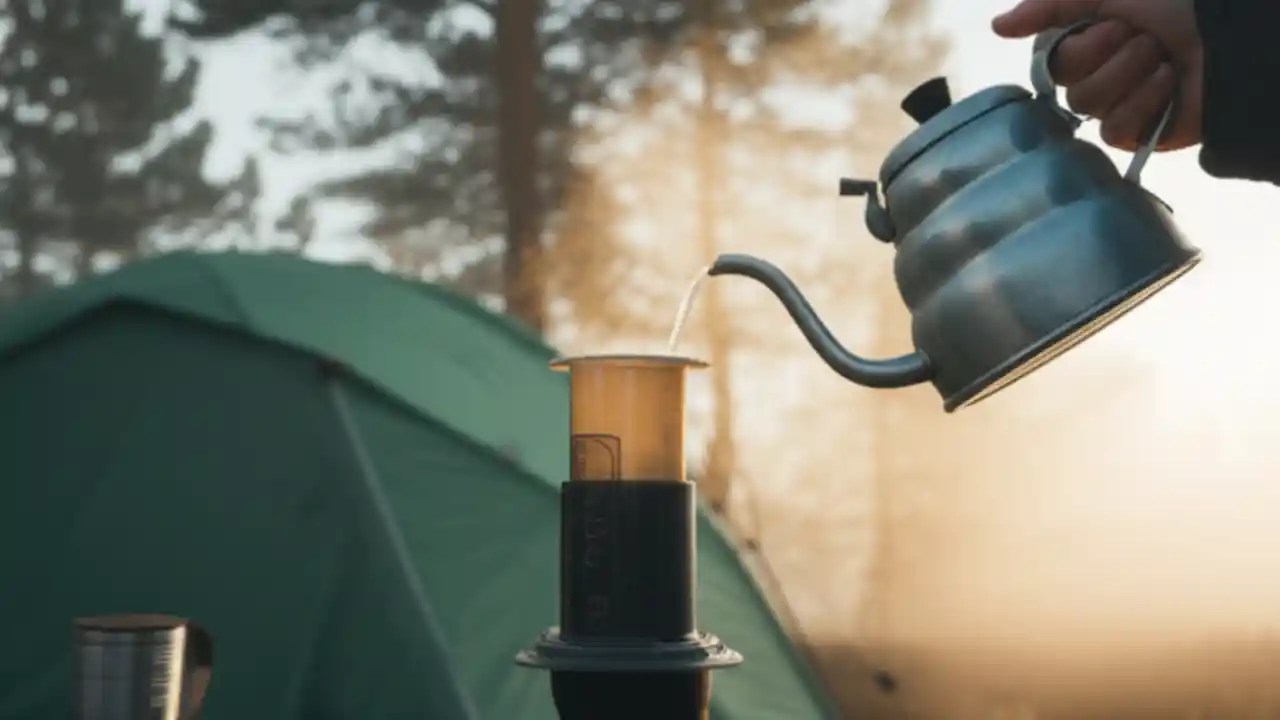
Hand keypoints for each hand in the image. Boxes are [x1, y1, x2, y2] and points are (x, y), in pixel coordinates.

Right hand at [993, 0, 1202, 151]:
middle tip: (1149, 42)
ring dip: (1135, 77)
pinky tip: (1169, 87)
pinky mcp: (1134, 134)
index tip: (1117, 25)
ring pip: (1093, 108)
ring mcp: (1112, 109)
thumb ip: (1048, 7)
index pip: (1053, 63)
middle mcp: (1093, 78)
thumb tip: (996, 27)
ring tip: (1165, 62)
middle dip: (1117, 59)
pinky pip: (1115, 130)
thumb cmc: (1172, 8)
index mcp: (1083, 45)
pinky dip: (1146, 102)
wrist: (1226, 40)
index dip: (1084, 47)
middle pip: (1072, 88)